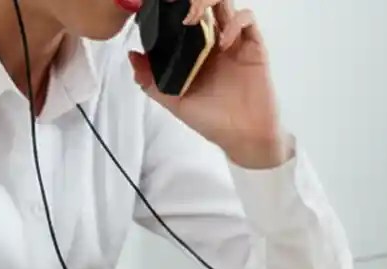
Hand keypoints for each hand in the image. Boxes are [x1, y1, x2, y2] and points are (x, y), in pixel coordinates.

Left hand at [129, 0, 288, 168]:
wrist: (244, 137)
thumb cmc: (213, 122)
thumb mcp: (174, 102)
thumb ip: (151, 81)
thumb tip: (133, 56)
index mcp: (194, 50)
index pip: (184, 16)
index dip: (174, 8)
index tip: (162, 8)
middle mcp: (214, 41)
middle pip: (206, 4)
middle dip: (193, 0)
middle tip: (180, 8)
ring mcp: (235, 42)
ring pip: (225, 5)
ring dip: (211, 2)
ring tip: (195, 16)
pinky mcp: (254, 47)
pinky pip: (247, 20)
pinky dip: (235, 22)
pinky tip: (223, 41)